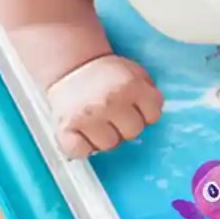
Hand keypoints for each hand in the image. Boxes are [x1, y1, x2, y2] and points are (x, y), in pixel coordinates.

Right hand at [47, 54, 163, 158]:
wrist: (70, 66)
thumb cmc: (104, 73)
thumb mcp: (133, 72)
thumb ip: (148, 91)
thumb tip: (154, 114)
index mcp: (130, 85)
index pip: (154, 115)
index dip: (146, 112)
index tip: (135, 108)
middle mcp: (110, 101)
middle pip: (133, 132)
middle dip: (126, 125)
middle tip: (114, 114)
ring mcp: (87, 116)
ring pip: (109, 145)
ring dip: (105, 137)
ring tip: (97, 121)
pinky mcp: (65, 129)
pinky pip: (81, 152)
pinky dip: (81, 147)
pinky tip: (82, 133)